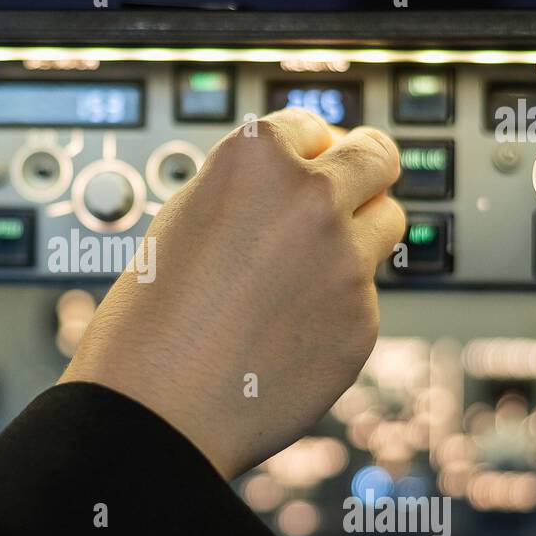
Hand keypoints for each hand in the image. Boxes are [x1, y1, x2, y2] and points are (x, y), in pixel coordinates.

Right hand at [59, 109, 404, 480]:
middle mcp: (310, 199)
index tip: (307, 164)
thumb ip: (248, 191)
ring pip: (385, 224)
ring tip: (301, 275)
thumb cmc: (149, 321)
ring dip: (356, 236)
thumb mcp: (182, 220)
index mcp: (255, 160)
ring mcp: (344, 261)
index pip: (308, 125)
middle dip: (363, 170)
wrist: (154, 410)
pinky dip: (336, 307)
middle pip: (375, 158)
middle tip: (350, 189)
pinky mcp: (362, 321)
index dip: (305, 148)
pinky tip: (285, 334)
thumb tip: (297, 181)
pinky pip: (365, 296)